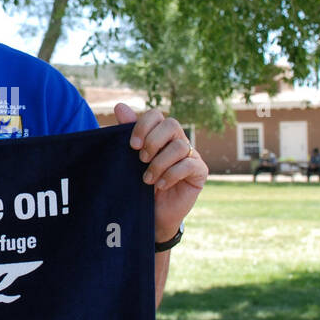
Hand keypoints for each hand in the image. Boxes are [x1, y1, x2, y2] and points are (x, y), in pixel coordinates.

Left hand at [114, 103, 207, 241]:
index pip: (156, 116)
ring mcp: (191, 155)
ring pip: (179, 146)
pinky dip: (172, 174)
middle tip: (141, 159)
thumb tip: (120, 106)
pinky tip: (161, 185)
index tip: (132, 145)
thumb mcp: (131, 159)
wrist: (153, 214)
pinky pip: (189, 164)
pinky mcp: (199, 171)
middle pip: (172, 124)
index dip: (144, 126)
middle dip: (153, 141)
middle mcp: (177, 140)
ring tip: (147, 179)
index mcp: (160, 134)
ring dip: (160, 163)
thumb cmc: (141, 184)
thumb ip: (127, 133)